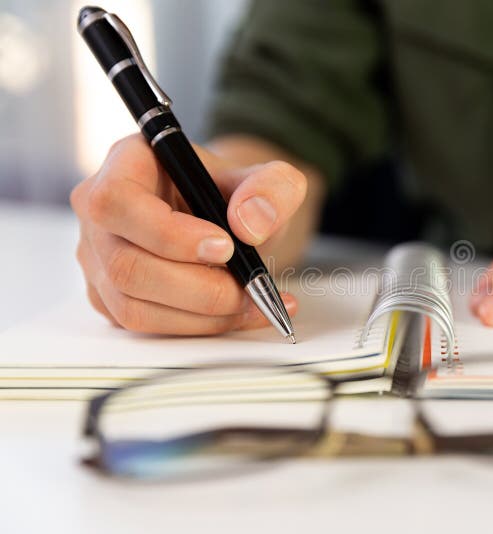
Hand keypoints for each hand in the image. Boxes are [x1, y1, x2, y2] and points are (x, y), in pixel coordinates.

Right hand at [70, 134, 306, 334]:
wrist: (233, 220)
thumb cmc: (237, 194)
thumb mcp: (271, 179)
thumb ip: (273, 188)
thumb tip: (249, 224)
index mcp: (126, 163)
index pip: (117, 201)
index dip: (168, 234)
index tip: (225, 248)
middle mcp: (99, 213)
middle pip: (126, 266)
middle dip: (198, 288)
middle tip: (249, 287)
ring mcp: (98, 259)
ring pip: (133, 307)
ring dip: (202, 316)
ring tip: (254, 303)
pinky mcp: (110, 297)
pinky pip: (145, 326)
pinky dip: (199, 327)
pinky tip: (240, 314)